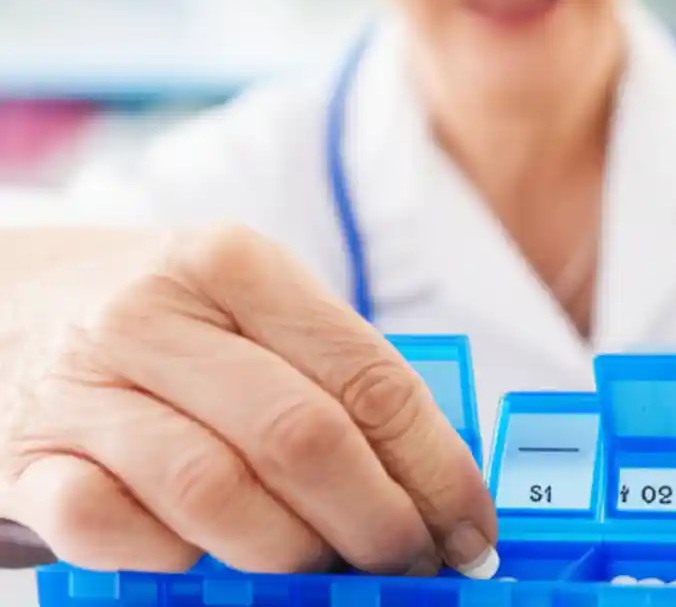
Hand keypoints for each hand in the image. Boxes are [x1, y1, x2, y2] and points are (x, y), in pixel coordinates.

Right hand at [0, 226, 497, 575]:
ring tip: (325, 566)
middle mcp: (157, 316)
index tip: (472, 528)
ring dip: (292, 552)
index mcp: (238, 265)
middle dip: (379, 522)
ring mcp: (85, 388)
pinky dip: (178, 559)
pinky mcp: (27, 458)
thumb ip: (337, 376)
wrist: (8, 302)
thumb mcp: (255, 307)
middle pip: (303, 438)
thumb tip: (434, 485)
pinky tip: (210, 551)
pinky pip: (116, 532)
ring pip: (217, 493)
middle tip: (412, 560)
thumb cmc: (168, 318)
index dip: (438, 470)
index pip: (371, 380)